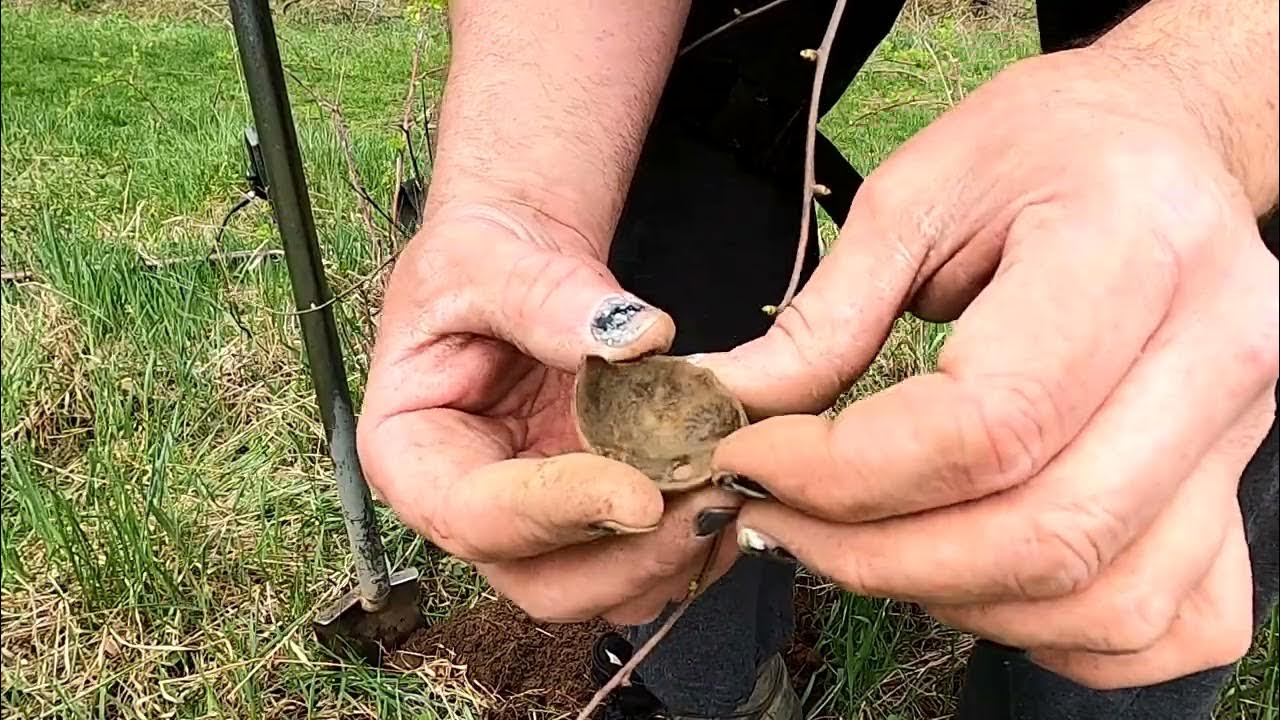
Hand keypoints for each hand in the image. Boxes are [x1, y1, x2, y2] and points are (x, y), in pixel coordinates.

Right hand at [358, 201, 737, 624]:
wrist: (520, 263)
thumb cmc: (476, 259)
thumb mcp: (486, 256)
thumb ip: (544, 296)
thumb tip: (633, 338)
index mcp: (412, 454)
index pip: (473, 517)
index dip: (556, 515)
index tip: (641, 493)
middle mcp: (472, 506)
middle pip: (542, 584)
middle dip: (628, 561)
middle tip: (705, 504)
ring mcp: (541, 517)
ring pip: (605, 588)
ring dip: (672, 558)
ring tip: (728, 491)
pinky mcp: (596, 509)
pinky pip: (646, 556)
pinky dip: (695, 541)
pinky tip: (732, 490)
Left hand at [705, 48, 1277, 688]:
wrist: (1157, 145)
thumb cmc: (1038, 150)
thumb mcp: (914, 192)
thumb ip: (825, 314)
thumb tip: (735, 407)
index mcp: (1135, 252)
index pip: (990, 425)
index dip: (845, 471)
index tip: (751, 458)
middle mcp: (1217, 356)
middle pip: (1043, 535)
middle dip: (876, 556)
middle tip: (779, 518)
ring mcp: (1243, 437)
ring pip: (1102, 600)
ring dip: (951, 599)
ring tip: (860, 542)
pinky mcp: (1237, 487)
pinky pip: (1166, 623)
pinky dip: (1055, 635)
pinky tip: (973, 578)